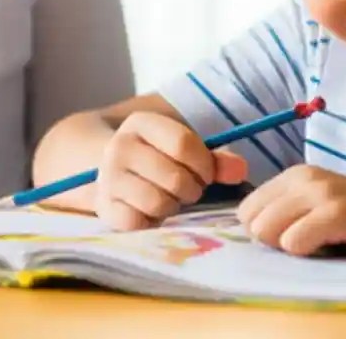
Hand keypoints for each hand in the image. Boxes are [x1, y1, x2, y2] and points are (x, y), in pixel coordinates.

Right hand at [95, 112, 247, 230]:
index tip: (207, 174)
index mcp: (141, 123)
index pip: (183, 144)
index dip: (205, 165)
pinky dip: (152, 222)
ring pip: (157, 202)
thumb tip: (240, 171)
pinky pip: (138, 222)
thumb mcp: (183, 150)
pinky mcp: (105, 207)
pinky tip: (152, 213)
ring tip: (171, 199)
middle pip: (174, 177)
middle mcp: (120, 147)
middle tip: (190, 190)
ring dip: (173, 206)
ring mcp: (109, 178)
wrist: (109, 171)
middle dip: (192, 189)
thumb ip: (215, 159)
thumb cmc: (157, 159)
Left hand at [237, 165, 345, 255]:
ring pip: (267, 232)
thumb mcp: (320, 203)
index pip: (246, 209)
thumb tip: (254, 234)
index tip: (292, 236)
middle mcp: (302, 178)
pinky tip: (333, 244)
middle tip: (308, 242)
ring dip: (289, 247)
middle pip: (252, 222)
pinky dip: (307, 252)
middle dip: (273, 242)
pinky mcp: (336, 212)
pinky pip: (293, 242)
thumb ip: (289, 210)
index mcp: (294, 175)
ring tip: (321, 242)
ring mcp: (319, 193)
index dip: (264, 231)